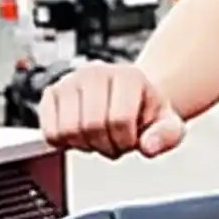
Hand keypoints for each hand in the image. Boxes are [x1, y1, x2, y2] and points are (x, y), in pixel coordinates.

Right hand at [38, 62, 185, 158]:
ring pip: (68, 130)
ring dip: (84, 145)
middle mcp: (96, 72)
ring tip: (98, 136)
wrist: (131, 99)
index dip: (126, 140)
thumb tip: (149, 146)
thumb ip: (167, 136)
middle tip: (115, 140)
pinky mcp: (51, 94)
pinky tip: (80, 134)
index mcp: (128, 77)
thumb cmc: (146, 112)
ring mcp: (71, 81)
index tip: (132, 138)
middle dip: (106, 145)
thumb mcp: (169, 125)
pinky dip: (64, 142)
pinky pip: (50, 131)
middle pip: (91, 126)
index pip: (119, 120)